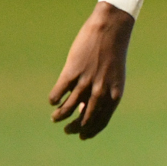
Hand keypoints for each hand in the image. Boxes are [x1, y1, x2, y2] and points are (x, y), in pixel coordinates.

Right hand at [48, 4, 133, 138]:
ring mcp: (86, 82)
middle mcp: (100, 91)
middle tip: (67, 130)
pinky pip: (59, 92)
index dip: (90, 131)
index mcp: (114, 95)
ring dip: (60, 116)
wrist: (110, 29)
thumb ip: (103, 93)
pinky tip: (53, 100)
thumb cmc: (113, 53)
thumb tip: (83, 109)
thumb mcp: (113, 77)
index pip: (101, 121)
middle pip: (84, 119)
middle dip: (74, 128)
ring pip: (68, 108)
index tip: (81, 136)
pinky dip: (54, 99)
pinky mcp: (72, 72)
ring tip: (54, 118)